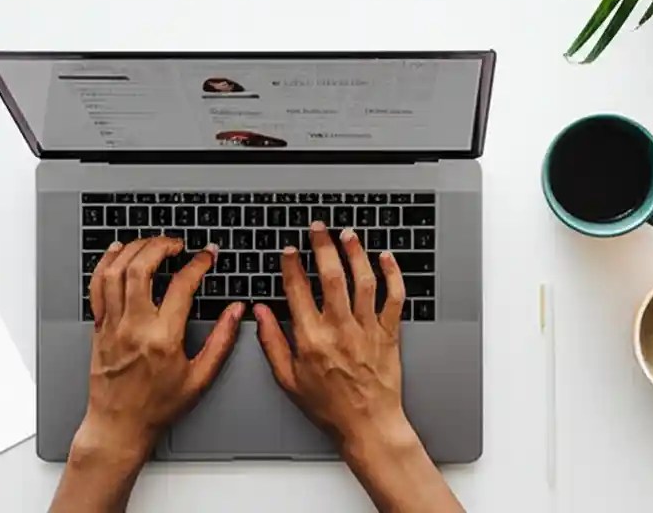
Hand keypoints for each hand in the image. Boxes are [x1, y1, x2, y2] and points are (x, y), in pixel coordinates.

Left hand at [77, 237, 243, 454]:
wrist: (119, 425)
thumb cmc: (157, 406)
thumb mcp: (200, 378)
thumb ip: (221, 341)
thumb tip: (235, 311)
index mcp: (163, 339)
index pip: (182, 286)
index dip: (198, 263)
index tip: (207, 255)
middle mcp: (134, 327)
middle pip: (142, 268)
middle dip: (161, 246)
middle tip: (177, 244)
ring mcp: (112, 325)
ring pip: (116, 272)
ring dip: (134, 249)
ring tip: (151, 242)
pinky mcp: (98, 327)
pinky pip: (96, 287)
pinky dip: (106, 263)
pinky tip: (117, 252)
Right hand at [254, 222, 409, 446]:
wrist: (367, 424)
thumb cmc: (328, 406)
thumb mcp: (288, 379)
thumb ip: (272, 341)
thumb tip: (259, 313)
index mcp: (311, 339)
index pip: (298, 290)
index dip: (291, 265)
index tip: (289, 250)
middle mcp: (340, 329)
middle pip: (332, 276)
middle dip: (323, 246)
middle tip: (318, 229)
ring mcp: (367, 329)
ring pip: (363, 280)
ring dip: (355, 252)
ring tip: (347, 234)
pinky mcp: (389, 333)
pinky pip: (394, 297)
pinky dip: (392, 274)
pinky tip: (385, 257)